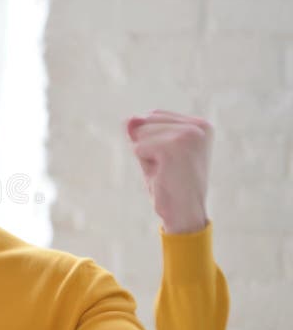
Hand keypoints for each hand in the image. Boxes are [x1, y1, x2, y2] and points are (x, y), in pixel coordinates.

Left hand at [126, 110, 212, 233]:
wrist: (184, 214)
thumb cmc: (169, 184)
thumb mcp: (153, 151)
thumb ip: (140, 131)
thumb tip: (129, 119)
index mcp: (201, 125)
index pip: (154, 115)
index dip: (151, 140)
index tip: (171, 160)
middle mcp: (199, 126)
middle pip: (145, 121)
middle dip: (147, 147)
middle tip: (167, 167)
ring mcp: (188, 135)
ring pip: (140, 134)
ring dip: (145, 156)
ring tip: (165, 171)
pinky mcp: (174, 146)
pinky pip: (138, 148)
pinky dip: (144, 163)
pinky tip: (163, 174)